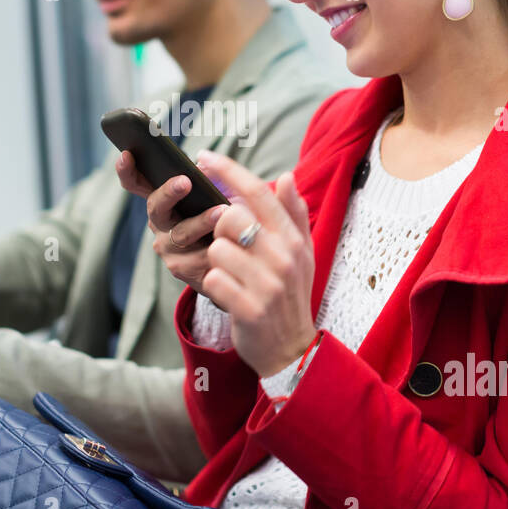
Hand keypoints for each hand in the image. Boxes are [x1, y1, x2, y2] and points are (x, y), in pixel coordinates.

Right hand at [114, 150, 225, 297]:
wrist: (234, 263)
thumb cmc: (223, 220)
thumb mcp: (218, 195)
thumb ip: (210, 178)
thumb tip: (203, 165)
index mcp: (163, 202)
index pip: (137, 184)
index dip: (127, 171)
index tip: (126, 155)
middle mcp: (159, 224)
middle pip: (156, 207)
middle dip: (169, 192)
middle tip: (185, 181)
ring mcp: (168, 249)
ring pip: (182, 234)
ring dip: (202, 221)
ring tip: (222, 212)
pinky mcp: (182, 270)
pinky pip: (199, 258)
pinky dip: (217, 247)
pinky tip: (231, 240)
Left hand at [192, 151, 317, 377]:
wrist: (291, 351)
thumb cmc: (290, 295)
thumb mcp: (302, 254)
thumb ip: (294, 214)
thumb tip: (286, 175)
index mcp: (294, 239)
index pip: (258, 192)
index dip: (228, 170)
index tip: (204, 157)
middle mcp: (284, 257)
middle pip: (229, 217)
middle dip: (219, 230)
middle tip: (228, 247)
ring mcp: (268, 284)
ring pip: (217, 249)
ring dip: (217, 263)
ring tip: (234, 277)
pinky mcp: (249, 308)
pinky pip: (214, 280)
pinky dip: (215, 286)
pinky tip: (229, 295)